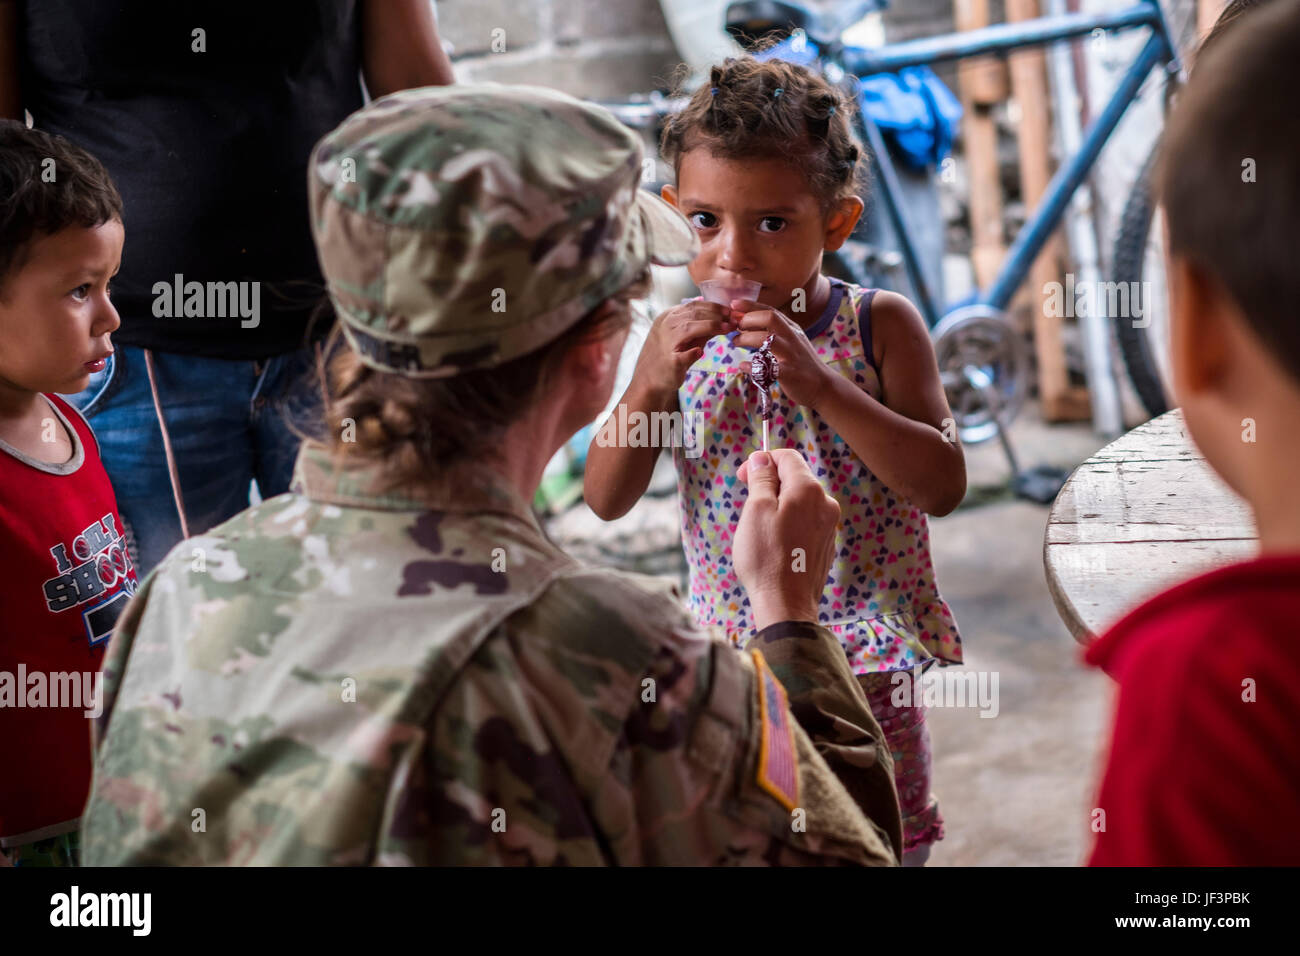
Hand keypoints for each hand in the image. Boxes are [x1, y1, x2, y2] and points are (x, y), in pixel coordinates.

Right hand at [632, 300, 736, 399]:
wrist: (650, 381)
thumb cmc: (669, 358)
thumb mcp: (685, 338)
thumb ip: (701, 328)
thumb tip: (724, 319)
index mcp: (668, 317)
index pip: (693, 306)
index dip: (714, 306)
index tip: (730, 311)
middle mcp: (665, 326)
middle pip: (694, 313)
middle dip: (717, 314)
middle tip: (734, 319)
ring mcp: (666, 343)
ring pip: (689, 327)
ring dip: (711, 326)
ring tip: (728, 329)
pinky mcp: (669, 362)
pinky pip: (682, 355)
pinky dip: (692, 353)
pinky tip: (700, 352)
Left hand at [730, 300, 832, 409]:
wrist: (823, 385)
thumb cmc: (801, 363)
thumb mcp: (790, 341)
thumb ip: (773, 332)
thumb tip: (746, 324)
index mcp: (791, 329)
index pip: (770, 310)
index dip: (751, 305)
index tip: (733, 304)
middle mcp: (792, 338)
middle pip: (770, 318)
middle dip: (749, 319)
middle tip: (735, 327)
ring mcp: (792, 355)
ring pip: (768, 340)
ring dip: (747, 339)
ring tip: (736, 342)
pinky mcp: (790, 373)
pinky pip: (768, 368)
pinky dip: (752, 366)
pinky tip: (743, 366)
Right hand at [734, 449, 839, 629]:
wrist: (786, 604)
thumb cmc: (766, 557)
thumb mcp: (755, 510)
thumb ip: (761, 479)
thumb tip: (761, 458)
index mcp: (809, 489)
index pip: (787, 457)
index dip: (762, 460)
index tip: (743, 475)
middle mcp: (826, 504)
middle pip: (795, 479)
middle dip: (769, 485)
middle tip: (747, 505)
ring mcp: (829, 526)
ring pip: (800, 502)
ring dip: (778, 506)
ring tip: (759, 530)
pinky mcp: (826, 546)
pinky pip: (806, 523)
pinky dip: (789, 524)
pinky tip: (775, 545)